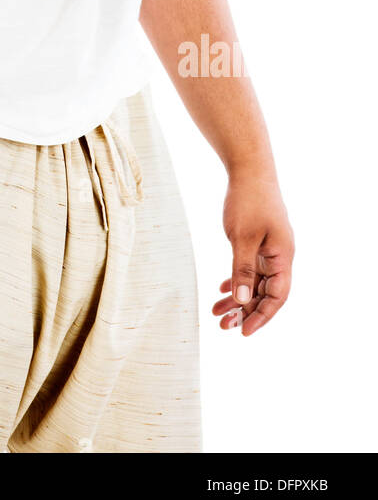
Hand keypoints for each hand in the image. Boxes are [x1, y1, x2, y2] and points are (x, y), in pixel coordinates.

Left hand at [212, 169, 294, 335]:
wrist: (249, 168)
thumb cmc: (248, 200)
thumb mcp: (242, 237)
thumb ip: (242, 269)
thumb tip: (243, 301)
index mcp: (282, 256)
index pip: (277, 296)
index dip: (262, 316)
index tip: (244, 331)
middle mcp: (280, 255)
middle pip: (266, 292)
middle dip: (246, 311)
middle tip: (223, 326)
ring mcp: (270, 247)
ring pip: (256, 281)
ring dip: (239, 297)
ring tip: (217, 312)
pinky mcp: (259, 240)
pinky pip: (251, 267)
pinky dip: (238, 279)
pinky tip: (223, 288)